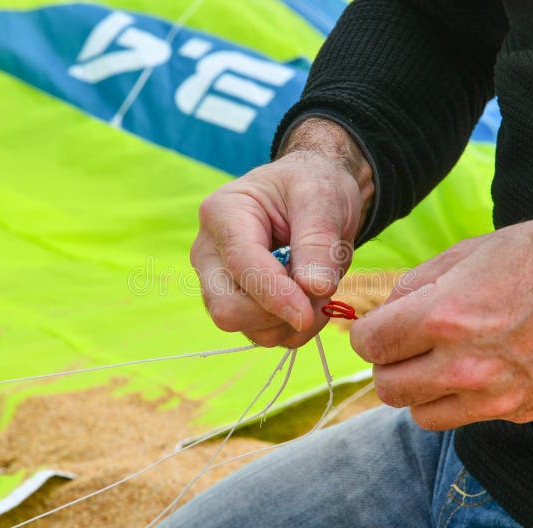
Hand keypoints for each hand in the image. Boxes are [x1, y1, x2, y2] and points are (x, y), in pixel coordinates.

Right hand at [191, 119, 373, 346]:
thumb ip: (318, 240)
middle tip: (320, 291)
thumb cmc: (313, 187)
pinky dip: (294, 328)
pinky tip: (310, 300)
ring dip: (292, 321)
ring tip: (319, 288)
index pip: (240, 265)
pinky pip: (265, 336)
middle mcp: (209, 253)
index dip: (275, 293)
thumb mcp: (323, 198)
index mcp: (222, 213)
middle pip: (228, 309)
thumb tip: (314, 289)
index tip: (308, 311)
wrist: (313, 196)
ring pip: (248, 330)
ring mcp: (219, 284)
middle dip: (279, 312)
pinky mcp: (238, 306)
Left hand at [350, 216, 532, 429]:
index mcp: (442, 316)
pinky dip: (455, 401)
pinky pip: (463, 418)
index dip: (364, 336)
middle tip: (399, 348)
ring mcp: (491, 395)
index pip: (371, 345)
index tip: (372, 331)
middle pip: (387, 388)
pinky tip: (473, 372)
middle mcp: (462, 364)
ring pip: (419, 414)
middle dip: (385, 365)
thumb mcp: (466, 252)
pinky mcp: (516, 411)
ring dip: (416, 390)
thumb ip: (413, 285)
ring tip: (434, 363)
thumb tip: (383, 311)